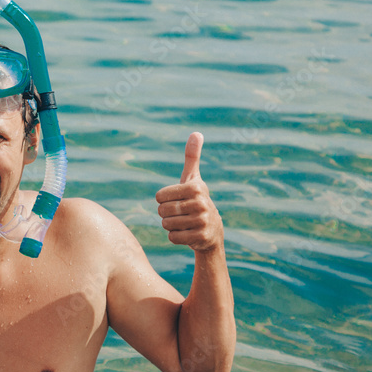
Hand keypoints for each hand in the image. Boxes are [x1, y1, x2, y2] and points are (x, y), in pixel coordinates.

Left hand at [155, 132, 223, 251]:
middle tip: (180, 213)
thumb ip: (192, 157)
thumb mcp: (194, 178)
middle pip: (161, 211)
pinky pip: (172, 238)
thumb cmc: (196, 200)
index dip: (164, 200)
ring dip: (171, 225)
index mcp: (196, 187)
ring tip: (184, 222)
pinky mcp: (200, 238)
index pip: (159, 196)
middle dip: (166, 214)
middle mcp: (201, 203)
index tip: (178, 200)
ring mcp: (202, 221)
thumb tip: (196, 133)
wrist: (212, 229)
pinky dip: (175, 237)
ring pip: (166, 225)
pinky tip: (187, 233)